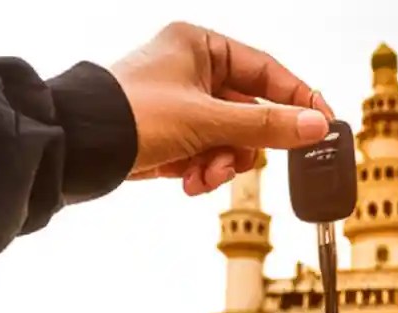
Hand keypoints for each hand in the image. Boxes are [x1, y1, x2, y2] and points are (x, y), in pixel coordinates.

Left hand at [107, 22, 334, 195]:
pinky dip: (200, 171)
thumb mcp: (208, 121)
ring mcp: (178, 103)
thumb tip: (314, 126)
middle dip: (243, 146)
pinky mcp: (166, 133)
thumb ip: (266, 126)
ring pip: (227, 138)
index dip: (297, 100)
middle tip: (236, 163)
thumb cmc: (130, 114)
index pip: (267, 71)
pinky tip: (186, 182)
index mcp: (200, 46)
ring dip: (220, 164)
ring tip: (201, 176)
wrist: (75, 148)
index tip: (322, 126)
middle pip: (247, 112)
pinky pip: (203, 153)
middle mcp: (190, 69)